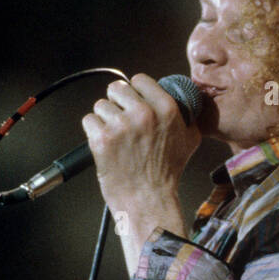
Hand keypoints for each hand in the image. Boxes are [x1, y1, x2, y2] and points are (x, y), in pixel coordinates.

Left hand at [82, 73, 200, 212]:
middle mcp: (143, 113)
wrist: (148, 200)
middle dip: (117, 104)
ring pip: (100, 105)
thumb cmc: (167, 174)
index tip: (132, 103)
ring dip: (104, 119)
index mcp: (166, 109)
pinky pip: (89, 121)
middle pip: (116, 88)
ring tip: (116, 138)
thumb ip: (186, 117)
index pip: (139, 80)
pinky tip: (106, 146)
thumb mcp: (189, 140)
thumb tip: (185, 103)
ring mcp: (121, 126)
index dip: (134, 91)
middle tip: (122, 123)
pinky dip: (94, 132)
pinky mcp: (102, 139)